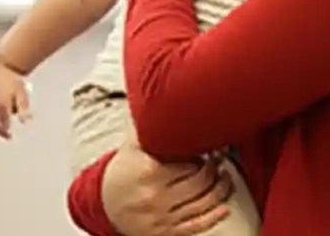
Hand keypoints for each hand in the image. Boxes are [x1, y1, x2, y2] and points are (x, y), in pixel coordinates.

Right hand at [0, 59, 32, 138]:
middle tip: (7, 136)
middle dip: (0, 129)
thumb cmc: (16, 81)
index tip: (10, 135)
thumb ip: (24, 110)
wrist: (6, 66)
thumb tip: (25, 122)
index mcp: (1, 103)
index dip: (6, 131)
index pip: (2, 122)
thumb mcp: (23, 96)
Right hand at [101, 140, 233, 235]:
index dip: (204, 155)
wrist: (105, 204)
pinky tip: (223, 206)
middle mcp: (154, 196)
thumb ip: (148, 128)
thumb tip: (163, 105)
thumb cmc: (122, 173)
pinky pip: (197, 225)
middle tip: (220, 161)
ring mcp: (161, 217)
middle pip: (199, 183)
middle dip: (214, 171)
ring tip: (224, 178)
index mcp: (148, 172)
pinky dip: (214, 216)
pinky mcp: (165, 232)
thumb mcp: (131, 147)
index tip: (211, 148)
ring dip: (220, 190)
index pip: (189, 163)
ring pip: (202, 204)